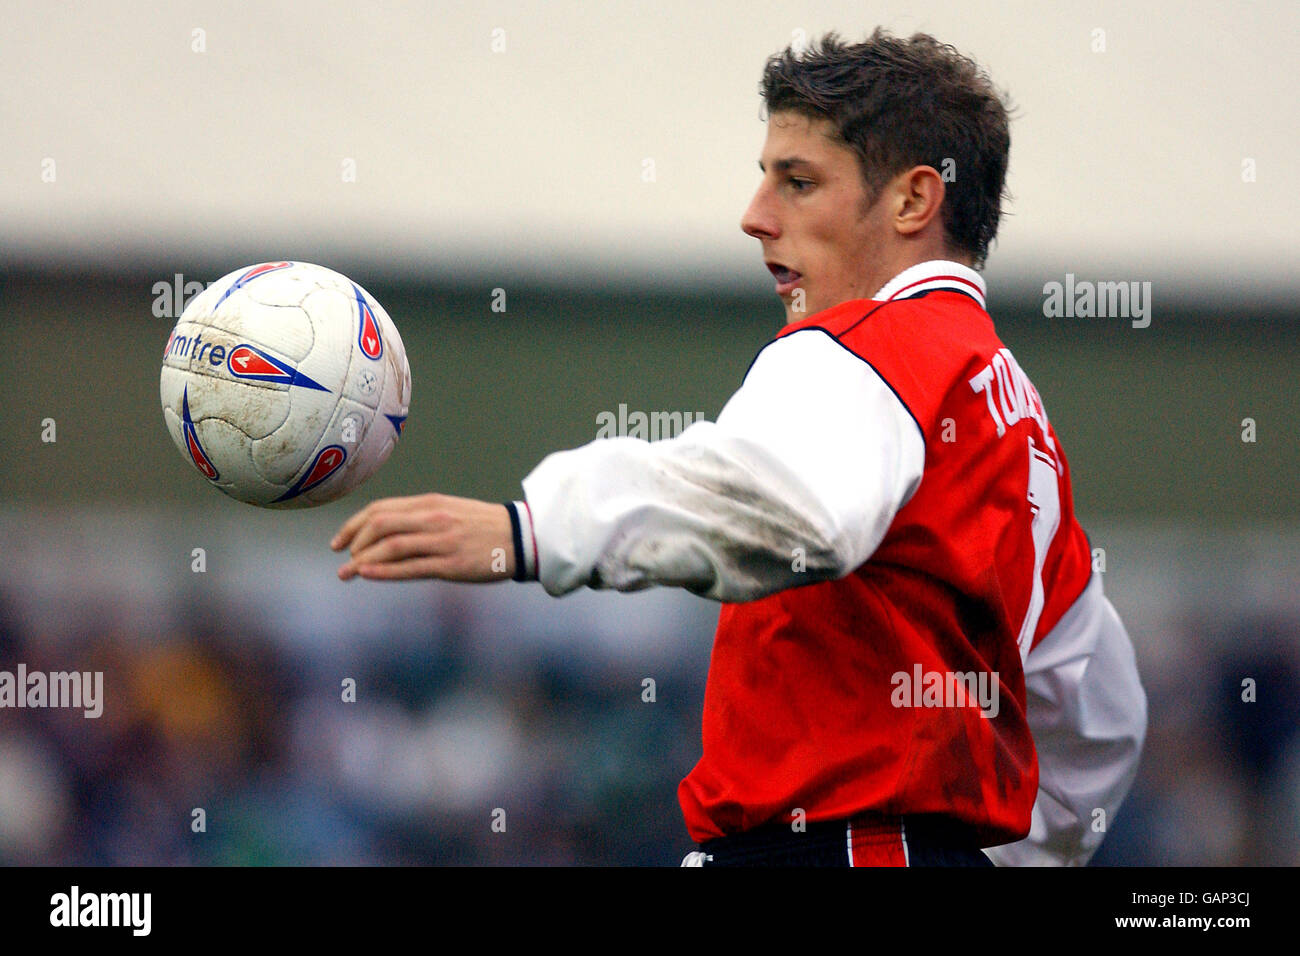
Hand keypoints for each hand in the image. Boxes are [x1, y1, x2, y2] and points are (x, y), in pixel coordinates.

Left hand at [331, 492, 515, 581]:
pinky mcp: (450, 565)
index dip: (353, 524)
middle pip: (380, 525)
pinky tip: (366, 574)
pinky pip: (409, 567)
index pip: (380, 509)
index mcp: (430, 503)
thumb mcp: (449, 511)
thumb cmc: (483, 527)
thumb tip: (385, 531)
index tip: (339, 541)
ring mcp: (441, 542)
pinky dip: (383, 571)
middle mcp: (432, 519)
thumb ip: (419, 518)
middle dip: (353, 541)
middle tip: (342, 557)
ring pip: (390, 547)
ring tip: (348, 572)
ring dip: (362, 559)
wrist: (520, 538)